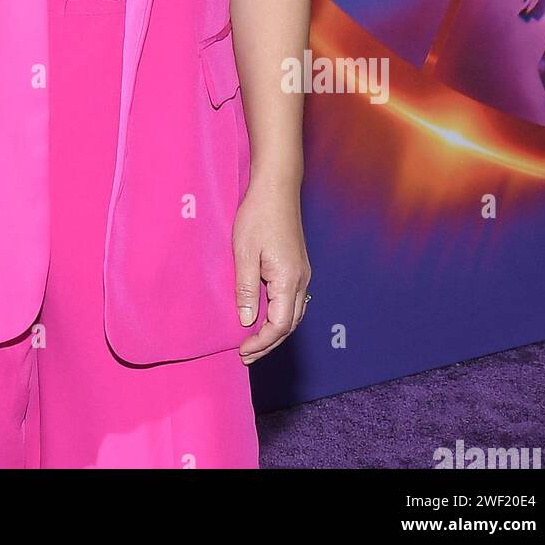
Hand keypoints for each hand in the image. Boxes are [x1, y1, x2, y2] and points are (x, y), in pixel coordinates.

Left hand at [232, 179, 310, 364]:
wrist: (277, 188)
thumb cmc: (258, 216)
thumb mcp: (244, 253)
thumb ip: (247, 289)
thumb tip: (247, 321)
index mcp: (288, 280)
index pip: (279, 326)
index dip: (261, 343)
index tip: (242, 351)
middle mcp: (301, 281)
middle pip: (289, 325)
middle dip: (268, 344)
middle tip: (246, 355)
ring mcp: (302, 274)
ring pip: (293, 314)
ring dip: (275, 332)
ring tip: (253, 342)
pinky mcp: (298, 266)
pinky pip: (292, 301)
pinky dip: (280, 316)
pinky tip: (265, 316)